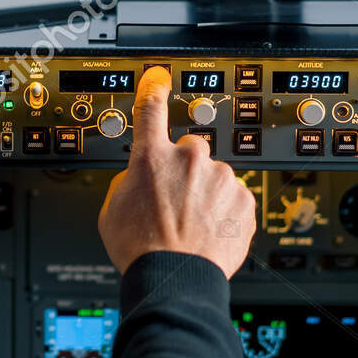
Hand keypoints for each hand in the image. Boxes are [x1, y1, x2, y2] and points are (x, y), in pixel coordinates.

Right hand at [97, 66, 255, 278]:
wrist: (175, 280)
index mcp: (151, 157)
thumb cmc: (141, 250)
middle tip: (174, 201)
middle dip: (183, 168)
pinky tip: (209, 233)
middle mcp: (190, 159)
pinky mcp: (244, 200)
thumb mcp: (112, 209)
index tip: (158, 77)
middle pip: (189, 149)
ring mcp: (221, 179)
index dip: (153, 88)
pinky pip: (235, 199)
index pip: (150, 108)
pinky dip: (225, 213)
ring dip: (205, 193)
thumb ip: (128, 181)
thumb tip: (139, 177)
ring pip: (214, 176)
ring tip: (191, 225)